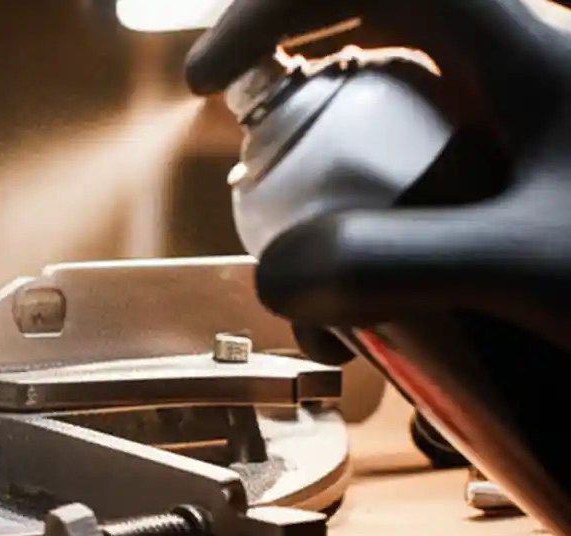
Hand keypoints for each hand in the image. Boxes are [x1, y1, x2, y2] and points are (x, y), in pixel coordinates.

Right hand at [185, 0, 570, 348]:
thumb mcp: (523, 267)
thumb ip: (392, 263)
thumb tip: (272, 273)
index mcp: (521, 52)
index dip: (265, 13)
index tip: (206, 82)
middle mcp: (521, 70)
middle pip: (375, 32)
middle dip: (295, 88)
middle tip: (256, 151)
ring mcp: (528, 123)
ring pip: (402, 106)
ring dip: (336, 166)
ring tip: (318, 258)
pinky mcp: (534, 177)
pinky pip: (434, 166)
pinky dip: (383, 214)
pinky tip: (384, 301)